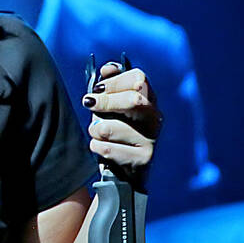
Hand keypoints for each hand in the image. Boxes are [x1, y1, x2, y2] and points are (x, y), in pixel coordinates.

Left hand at [82, 62, 161, 184]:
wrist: (122, 173)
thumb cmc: (114, 134)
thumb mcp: (110, 108)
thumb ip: (109, 87)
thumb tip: (107, 68)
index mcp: (149, 100)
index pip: (139, 79)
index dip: (115, 81)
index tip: (97, 88)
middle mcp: (155, 118)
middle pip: (133, 99)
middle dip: (105, 101)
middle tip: (88, 103)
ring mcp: (152, 139)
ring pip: (112, 127)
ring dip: (95, 129)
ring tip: (96, 133)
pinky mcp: (143, 159)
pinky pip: (108, 148)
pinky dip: (96, 147)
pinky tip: (100, 148)